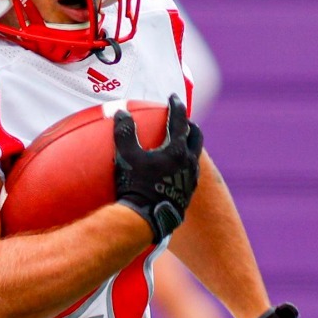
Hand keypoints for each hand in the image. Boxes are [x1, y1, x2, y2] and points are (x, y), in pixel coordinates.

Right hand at [114, 95, 203, 242]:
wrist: (147, 220)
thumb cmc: (135, 187)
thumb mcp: (126, 157)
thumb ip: (124, 133)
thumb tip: (121, 112)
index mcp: (176, 150)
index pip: (179, 120)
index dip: (176, 106)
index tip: (172, 98)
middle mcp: (188, 162)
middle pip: (196, 135)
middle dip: (189, 124)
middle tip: (182, 119)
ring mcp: (190, 179)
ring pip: (195, 154)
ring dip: (190, 143)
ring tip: (181, 142)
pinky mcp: (188, 193)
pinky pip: (191, 172)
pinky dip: (186, 162)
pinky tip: (176, 168)